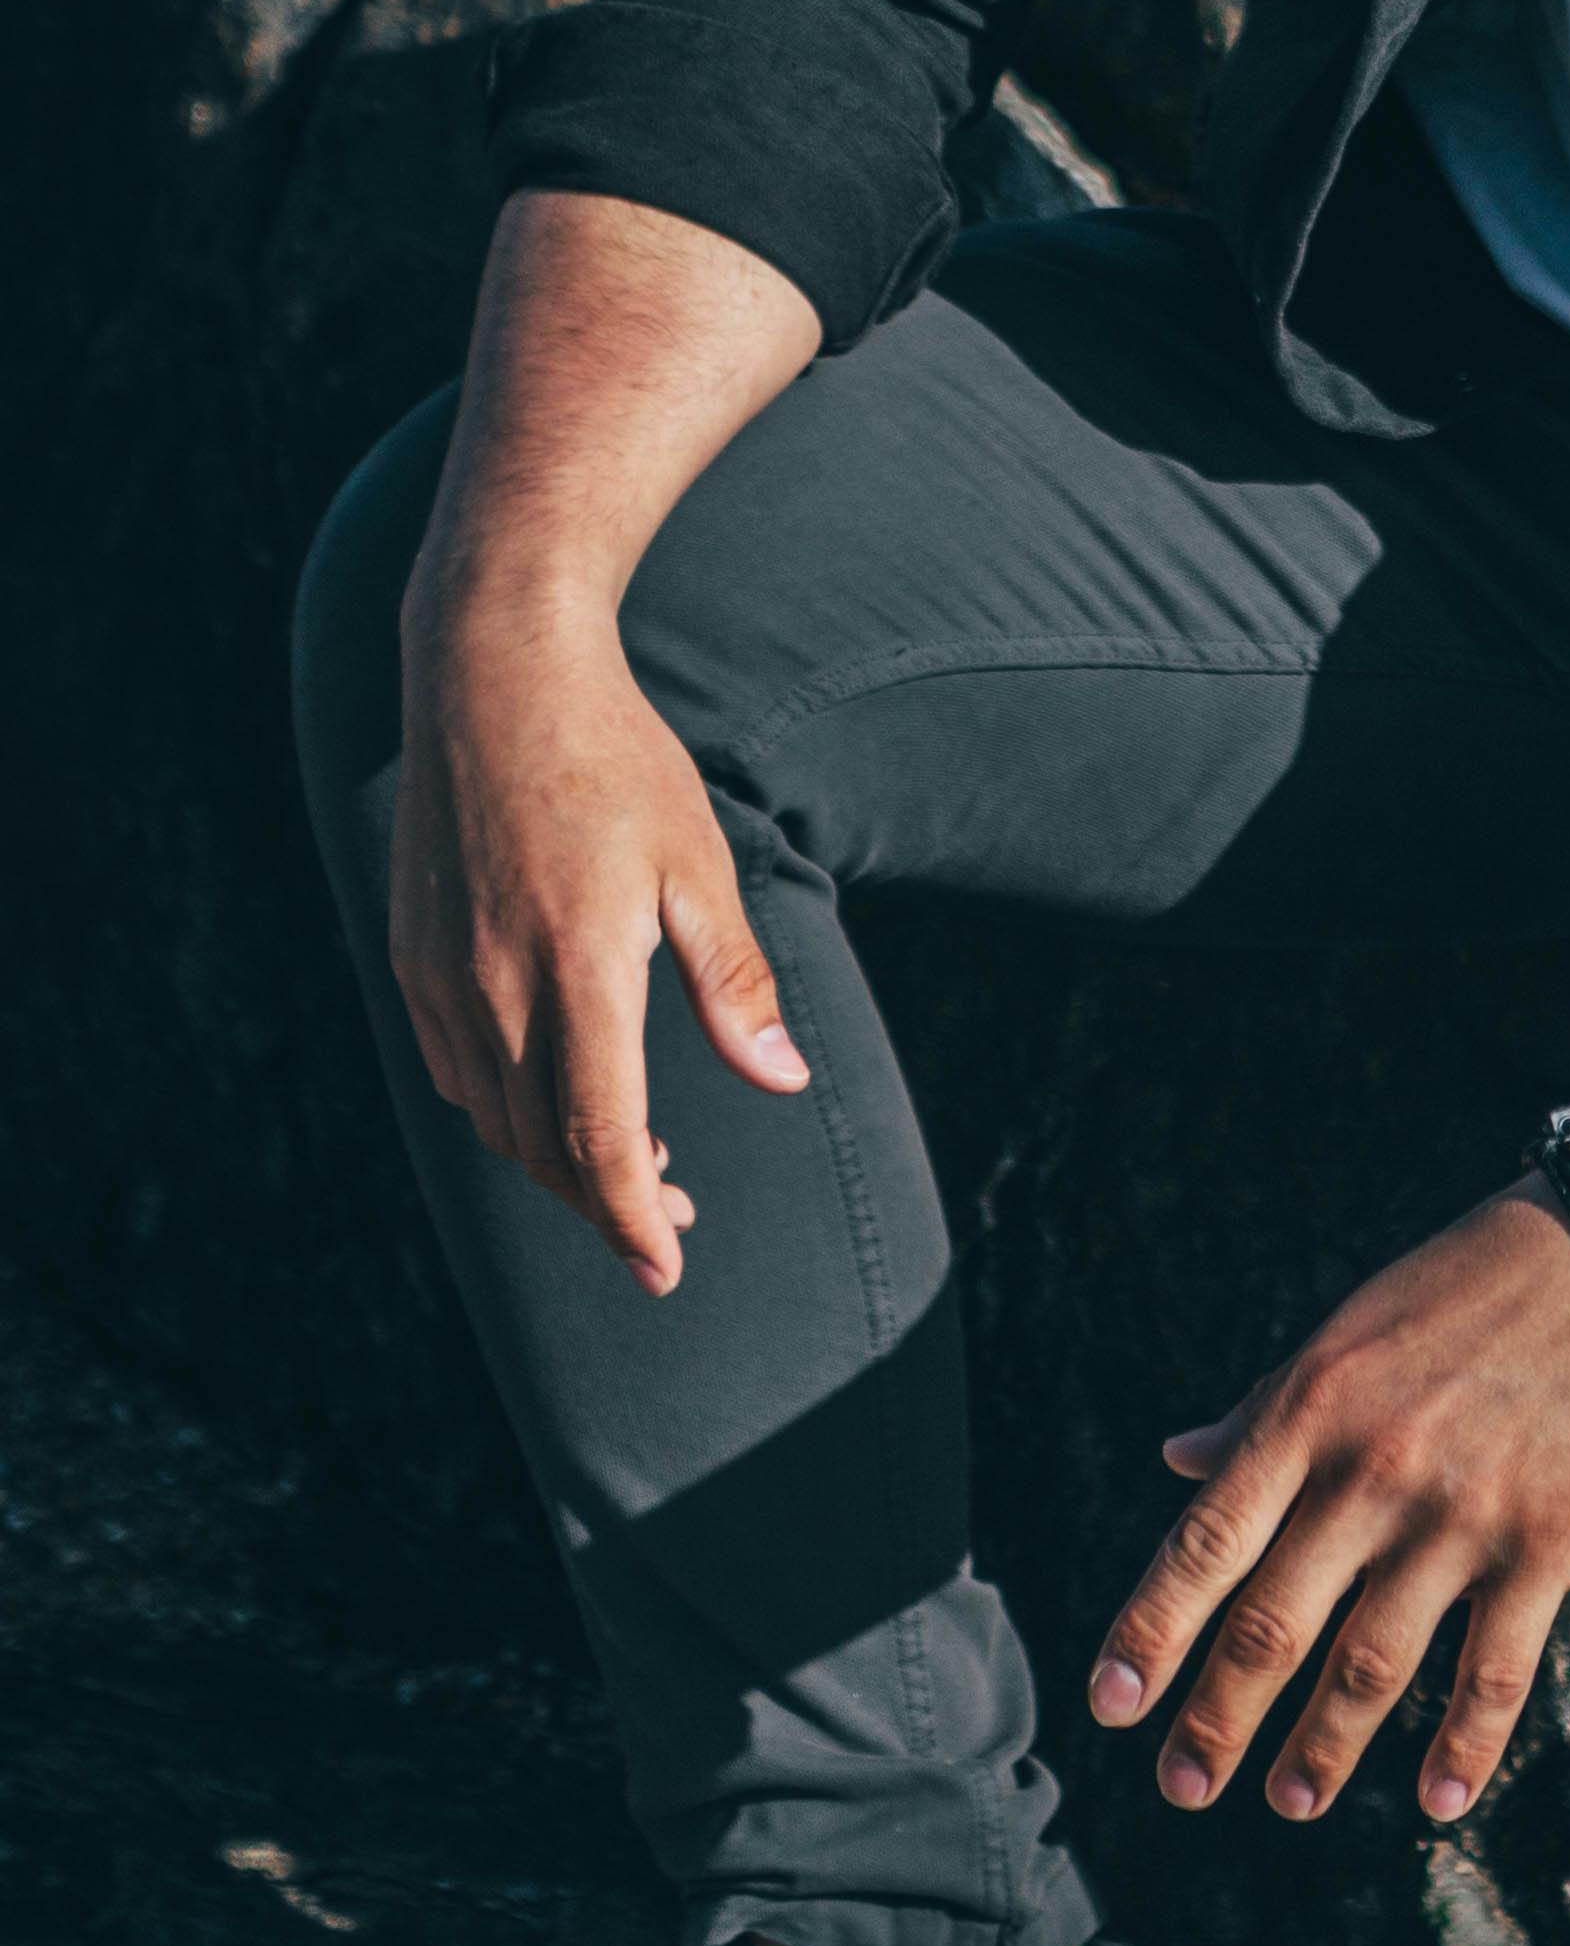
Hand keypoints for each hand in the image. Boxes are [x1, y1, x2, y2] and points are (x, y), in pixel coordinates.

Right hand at [390, 579, 806, 1293]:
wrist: (493, 674)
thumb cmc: (619, 761)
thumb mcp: (700, 864)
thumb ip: (734, 984)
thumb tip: (783, 1082)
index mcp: (577, 966)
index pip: (597, 1137)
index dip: (631, 1220)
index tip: (666, 1271)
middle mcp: (494, 983)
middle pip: (543, 1147)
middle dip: (607, 1203)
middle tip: (673, 1222)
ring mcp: (441, 973)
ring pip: (495, 1119)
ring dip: (556, 1161)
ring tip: (632, 1162)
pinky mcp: (411, 954)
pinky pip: (458, 1069)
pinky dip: (508, 1109)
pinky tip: (559, 1092)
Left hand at [1087, 1193, 1569, 1827]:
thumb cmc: (1471, 1284)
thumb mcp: (1351, 1328)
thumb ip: (1264, 1407)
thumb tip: (1174, 1461)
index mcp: (1313, 1408)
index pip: (1207, 1542)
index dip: (1150, 1629)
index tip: (1109, 1703)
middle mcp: (1374, 1469)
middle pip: (1273, 1625)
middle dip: (1217, 1721)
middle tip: (1181, 1788)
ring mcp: (1463, 1514)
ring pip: (1371, 1666)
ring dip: (1321, 1750)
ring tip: (1290, 1802)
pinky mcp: (1549, 1545)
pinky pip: (1494, 1672)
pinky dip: (1464, 1749)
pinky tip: (1436, 1804)